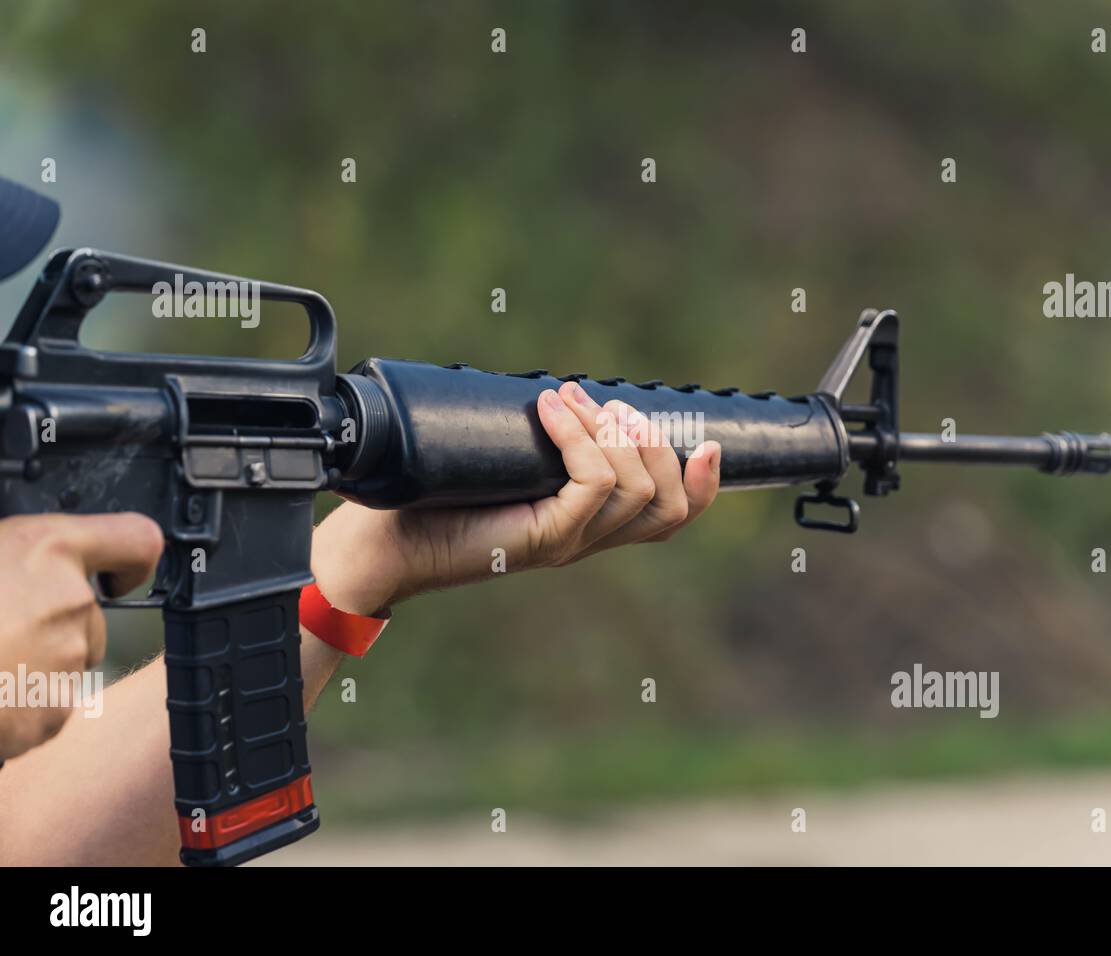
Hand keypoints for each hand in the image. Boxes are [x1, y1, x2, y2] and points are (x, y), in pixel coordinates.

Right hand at [0, 513, 162, 759]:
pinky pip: (47, 705)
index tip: (120, 573)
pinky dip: (20, 705)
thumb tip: (21, 568)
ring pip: (66, 662)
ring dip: (32, 665)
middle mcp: (70, 601)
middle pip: (89, 615)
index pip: (133, 538)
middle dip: (53, 624)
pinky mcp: (55, 710)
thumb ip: (13, 559)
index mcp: (46, 550)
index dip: (130, 558)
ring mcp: (67, 658)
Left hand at [312, 382, 721, 613]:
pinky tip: (548, 411)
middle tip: (604, 403)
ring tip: (567, 398)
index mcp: (591, 525)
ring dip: (610, 430)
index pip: (672, 518)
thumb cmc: (435, 499)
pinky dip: (579, 437)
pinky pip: (593, 483)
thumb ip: (541, 442)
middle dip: (655, 443)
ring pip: (636, 489)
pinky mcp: (544, 538)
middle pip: (669, 505)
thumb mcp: (505, 462)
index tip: (709, 443)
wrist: (387, 543)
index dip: (703, 485)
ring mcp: (570, 542)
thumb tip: (560, 391)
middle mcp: (588, 539)